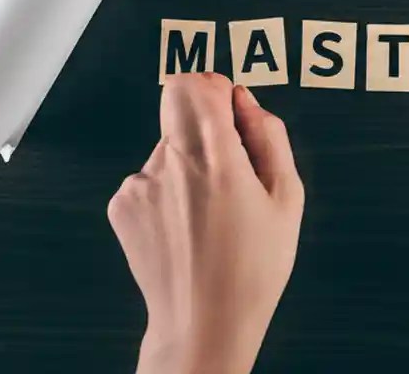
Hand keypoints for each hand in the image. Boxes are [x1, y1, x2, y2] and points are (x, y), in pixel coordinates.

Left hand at [108, 74, 304, 373]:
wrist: (204, 322)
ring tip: (212, 213)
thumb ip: (269, 136)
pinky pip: (148, 177)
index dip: (215, 88)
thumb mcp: (287, 198)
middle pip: (177, 107)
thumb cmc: (255, 266)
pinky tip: (188, 226)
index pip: (195, 84)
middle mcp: (170, 164)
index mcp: (216, 158)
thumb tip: (246, 101)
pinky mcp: (121, 206)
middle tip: (229, 164)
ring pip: (167, 146)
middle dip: (206, 124)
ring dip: (189, 163)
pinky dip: (168, 191)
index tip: (230, 107)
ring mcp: (138, 185)